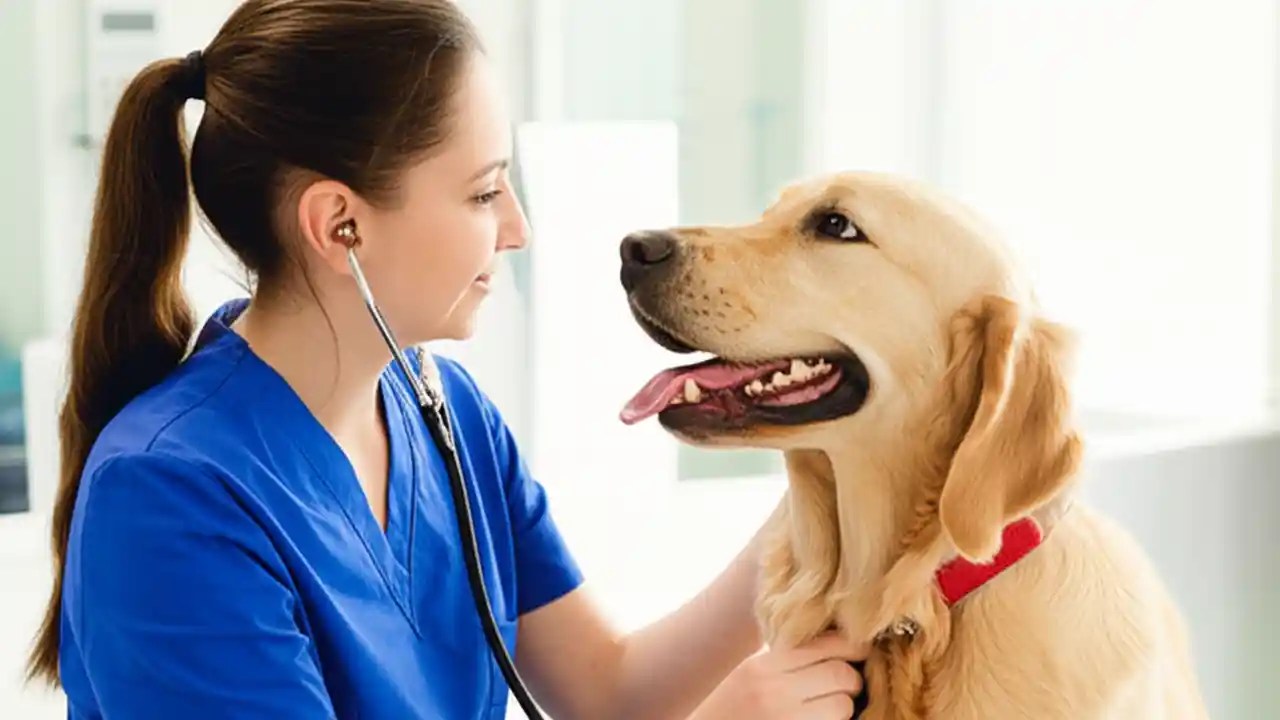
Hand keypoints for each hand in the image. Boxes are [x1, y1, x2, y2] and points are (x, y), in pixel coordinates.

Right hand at [690, 632, 867, 719]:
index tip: (859, 651)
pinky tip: (818, 719)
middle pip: (841, 674)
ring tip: (827, 708)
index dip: (851, 647)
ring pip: (843, 707)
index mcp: (763, 666)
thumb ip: (786, 659)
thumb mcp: (750, 674)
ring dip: (843, 708)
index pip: (826, 644)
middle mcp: (775, 691)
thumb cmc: (731, 709)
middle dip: (851, 680)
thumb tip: (840, 643)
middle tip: (847, 684)